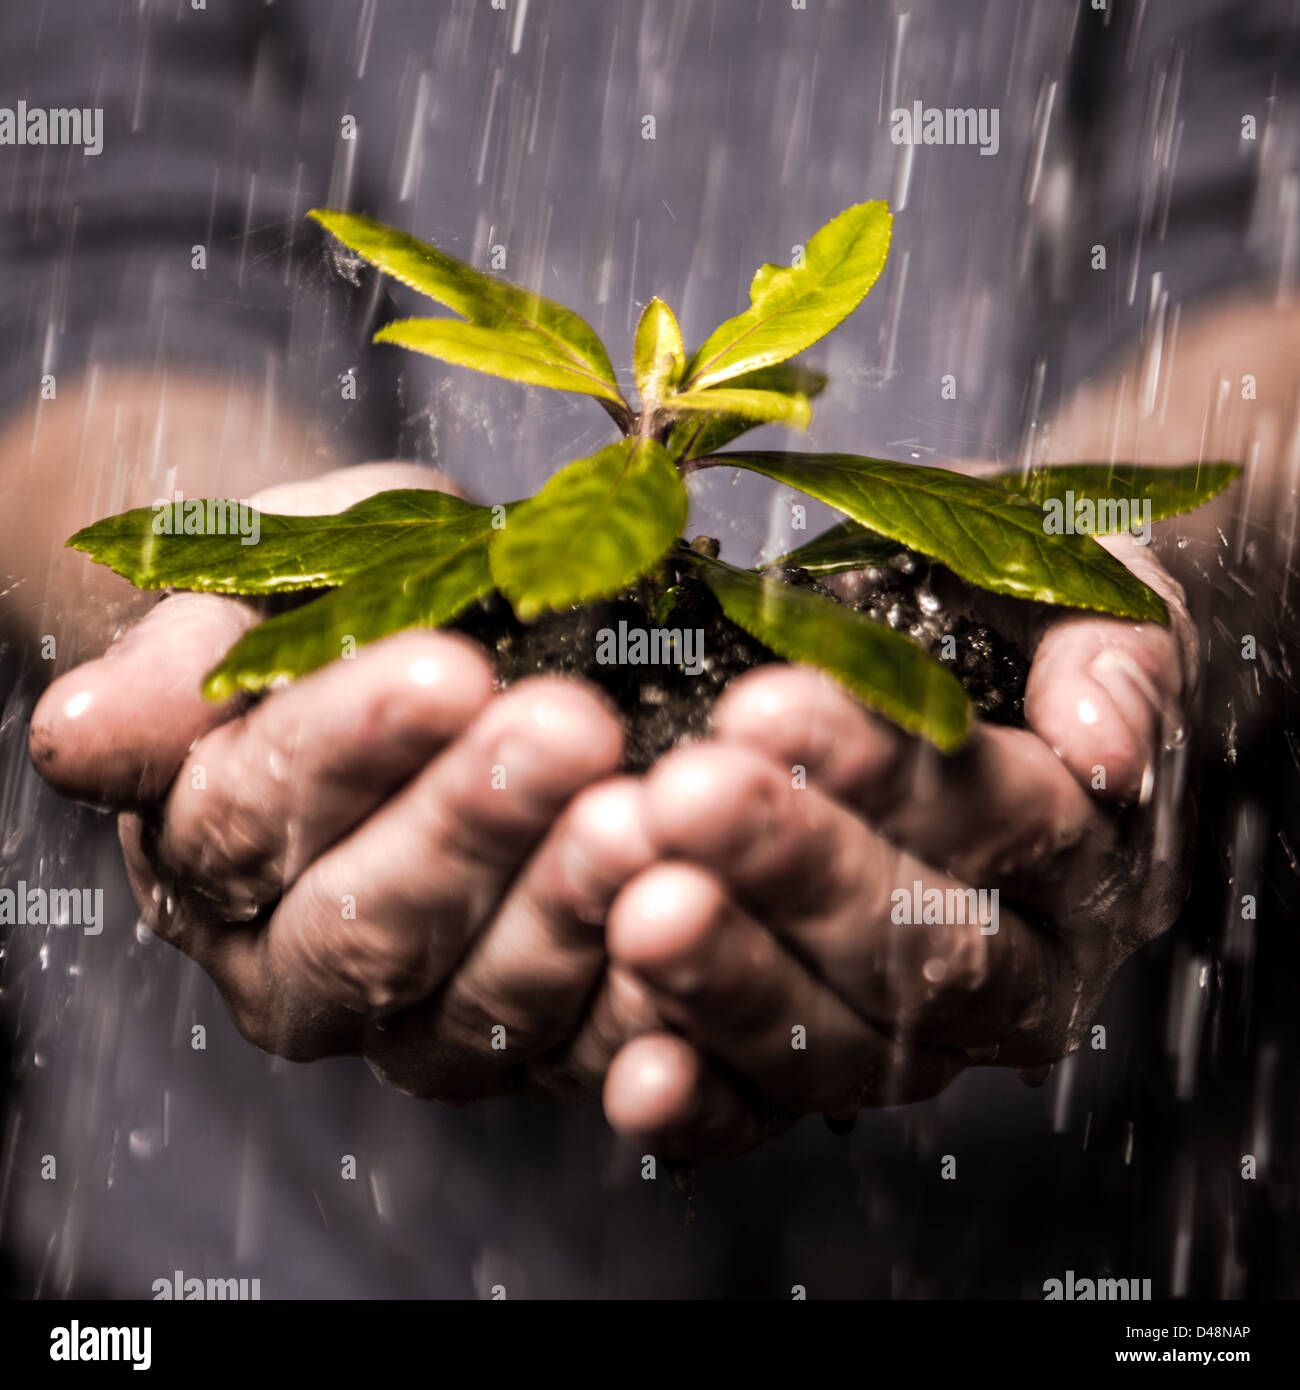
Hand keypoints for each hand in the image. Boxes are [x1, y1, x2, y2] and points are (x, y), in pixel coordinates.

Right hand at [28, 464, 657, 1101]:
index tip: (446, 668)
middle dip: (471, 825)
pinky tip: (696, 925)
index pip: (258, 813)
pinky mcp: (522, 1051)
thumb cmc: (345, 606)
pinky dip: (640, 1003)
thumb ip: (183, 664)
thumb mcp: (262, 591)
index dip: (347, 745)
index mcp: (207, 857)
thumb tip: (82, 734)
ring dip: (565, 911)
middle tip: (568, 730)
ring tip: (642, 818)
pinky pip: (579, 1050)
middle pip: (367, 925)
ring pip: (476, 1002)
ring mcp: (410, 1024)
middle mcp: (294, 966)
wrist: (440, 652)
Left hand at [599, 533, 1196, 1155]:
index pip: (1006, 819)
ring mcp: (919, 1043)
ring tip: (640, 910)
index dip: (887, 771)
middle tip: (688, 798)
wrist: (970, 700)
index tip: (764, 708)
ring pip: (842, 1041)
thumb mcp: (1088, 604)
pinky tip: (634, 1073)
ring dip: (736, 982)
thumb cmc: (1010, 639)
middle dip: (797, 869)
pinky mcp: (815, 1081)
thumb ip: (1117, 659)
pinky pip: (763, 1114)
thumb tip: (1104, 745)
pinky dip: (701, 1103)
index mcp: (1094, 859)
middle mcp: (1023, 972)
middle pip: (925, 946)